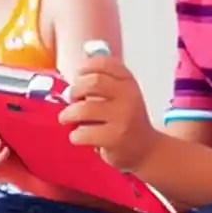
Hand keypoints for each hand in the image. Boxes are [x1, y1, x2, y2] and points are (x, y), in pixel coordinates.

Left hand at [59, 55, 160, 171]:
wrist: (145, 149)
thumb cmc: (126, 120)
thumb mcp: (122, 97)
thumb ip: (102, 85)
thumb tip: (70, 85)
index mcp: (129, 83)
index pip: (106, 63)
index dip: (86, 67)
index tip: (79, 76)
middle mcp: (129, 96)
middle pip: (93, 82)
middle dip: (75, 90)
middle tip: (71, 99)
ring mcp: (123, 117)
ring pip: (84, 109)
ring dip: (68, 114)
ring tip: (67, 118)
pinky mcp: (114, 138)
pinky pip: (82, 133)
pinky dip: (75, 135)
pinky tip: (81, 136)